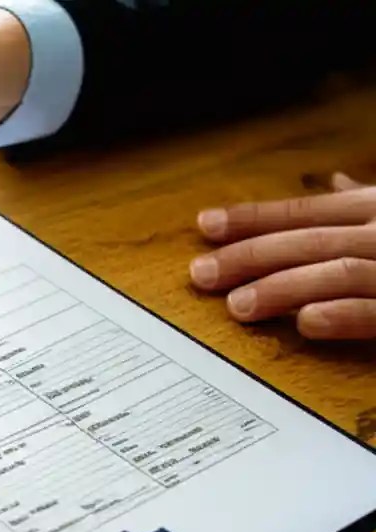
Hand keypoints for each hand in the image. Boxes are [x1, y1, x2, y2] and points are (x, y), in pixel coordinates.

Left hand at [189, 173, 375, 339]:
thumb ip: (366, 203)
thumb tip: (336, 181)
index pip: (305, 211)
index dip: (252, 218)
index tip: (205, 224)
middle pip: (308, 241)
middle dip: (248, 255)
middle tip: (200, 273)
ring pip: (336, 272)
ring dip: (281, 288)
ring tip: (237, 307)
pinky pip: (375, 310)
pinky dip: (342, 314)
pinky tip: (306, 323)